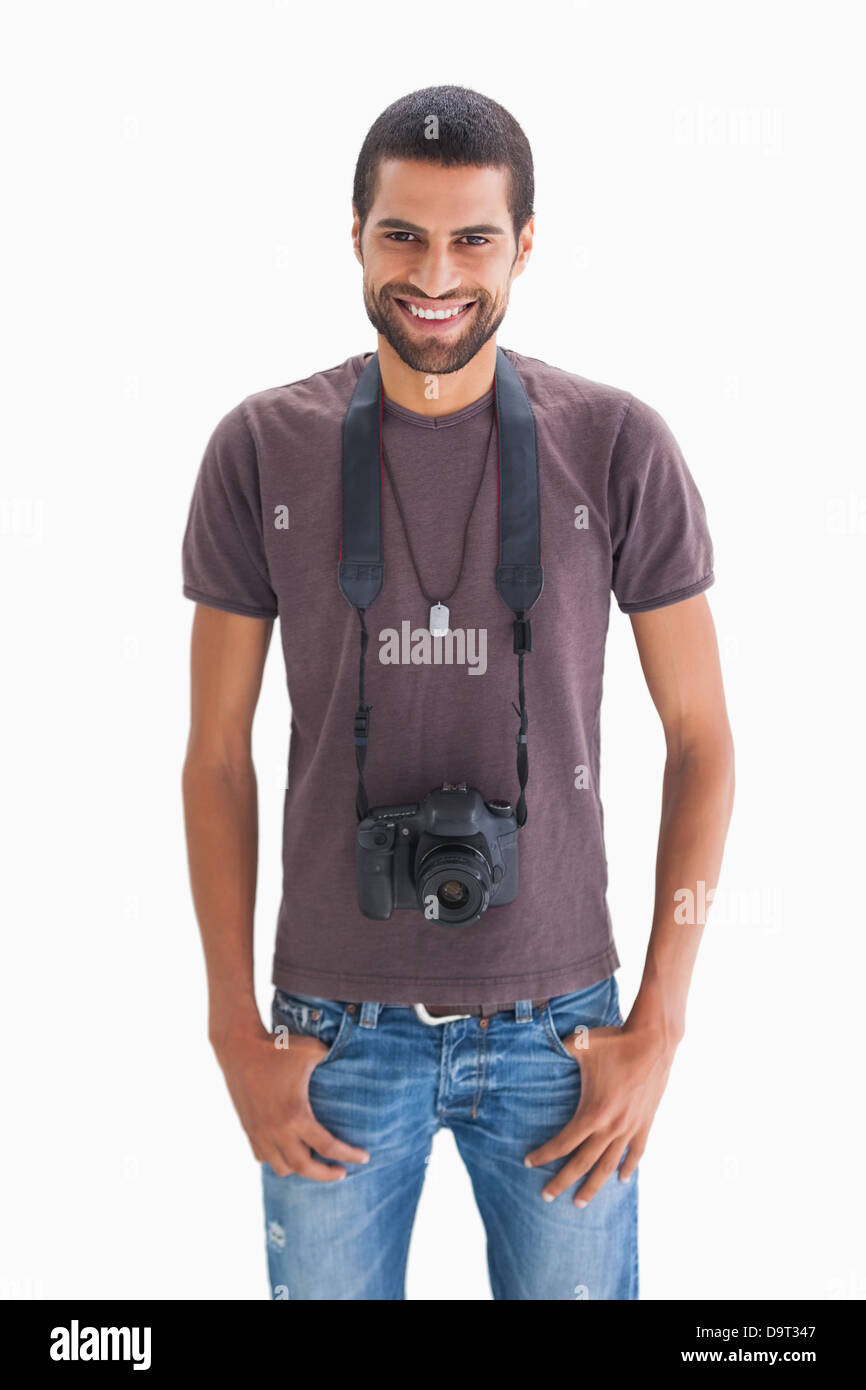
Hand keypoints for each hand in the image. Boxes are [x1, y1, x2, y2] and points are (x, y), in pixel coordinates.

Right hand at [213, 1025, 370, 1179]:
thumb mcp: (313, 1050)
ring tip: (315, 1160)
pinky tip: (289, 1150)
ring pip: (282, 1168)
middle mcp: (277, 1130)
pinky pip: (263, 1157)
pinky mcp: (249, 1129)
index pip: (328, 1147)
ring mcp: (260, 1133)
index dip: (349, 1155)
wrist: (239, 1047)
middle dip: (326, 1175)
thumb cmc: (278, 1048)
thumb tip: (355, 1059)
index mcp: (296, 1114)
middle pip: (305, 1168)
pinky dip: (278, 1159)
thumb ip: (334, 1058)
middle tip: (342, 1172)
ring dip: (300, 1169)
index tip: (365, 1157)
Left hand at [523, 1021, 676, 1204]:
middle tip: (546, 1196)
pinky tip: (621, 1179)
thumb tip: (538, 1042)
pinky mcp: (645, 1123)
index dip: (544, 1154)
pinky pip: (636, 1152)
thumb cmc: (614, 1042)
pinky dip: (628, 1168)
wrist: (653, 1042)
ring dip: (594, 1186)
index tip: (528, 1162)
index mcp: (593, 1112)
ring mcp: (630, 1128)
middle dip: (562, 1181)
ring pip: (609, 1165)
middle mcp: (611, 1127)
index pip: (563, 1143)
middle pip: (582, 1163)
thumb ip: (556, 1049)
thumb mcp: (578, 1044)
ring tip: (580, 1203)